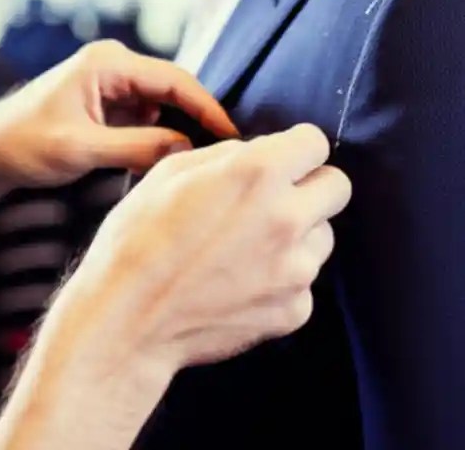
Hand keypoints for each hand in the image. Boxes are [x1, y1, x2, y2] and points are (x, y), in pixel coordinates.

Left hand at [0, 40, 237, 189]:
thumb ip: (136, 147)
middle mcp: (114, 64)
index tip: (232, 134)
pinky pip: (148, 116)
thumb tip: (186, 147)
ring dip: (179, 130)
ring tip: (202, 159)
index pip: (174, 80)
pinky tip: (168, 161)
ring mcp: (112, 82)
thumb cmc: (24, 145)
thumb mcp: (81, 150)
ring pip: (164, 104)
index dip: (207, 107)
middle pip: (174, 89)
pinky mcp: (110, 102)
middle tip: (227, 150)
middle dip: (199, 119)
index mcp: (108, 63)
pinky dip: (160, 137)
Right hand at [0, 124, 349, 449]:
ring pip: (323, 236)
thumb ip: (228, 155)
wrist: (126, 321)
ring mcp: (297, 269)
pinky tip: (243, 285)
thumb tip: (260, 153)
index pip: (316, 142)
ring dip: (298, 236)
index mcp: (259, 172)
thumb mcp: (171, 172)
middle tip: (275, 201)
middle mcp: (287, 216)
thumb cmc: (138, 240)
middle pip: (338, 187)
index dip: (295, 150)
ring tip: (248, 249)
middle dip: (311, 187)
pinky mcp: (296, 309)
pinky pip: (305, 283)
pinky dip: (283, 282)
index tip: (282, 162)